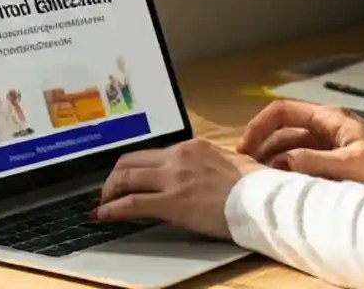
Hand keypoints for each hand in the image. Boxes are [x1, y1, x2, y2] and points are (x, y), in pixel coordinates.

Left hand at [95, 138, 263, 238]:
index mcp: (192, 147)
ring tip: (102, 205)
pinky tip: (102, 216)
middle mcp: (178, 157)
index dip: (134, 167)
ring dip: (109, 192)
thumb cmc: (254, 185)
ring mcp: (173, 178)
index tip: (127, 178)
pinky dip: (112, 209)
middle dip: (115, 177)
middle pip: (131, 161)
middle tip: (109, 191)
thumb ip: (208, 163)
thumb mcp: (228, 162)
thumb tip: (200, 172)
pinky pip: (131, 204)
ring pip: (126, 179)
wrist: (261, 200)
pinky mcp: (172, 202)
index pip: (152, 154)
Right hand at [236, 100, 363, 188]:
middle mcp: (325, 126)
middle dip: (262, 145)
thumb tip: (280, 161)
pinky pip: (303, 159)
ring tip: (259, 177)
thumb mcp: (351, 164)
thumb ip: (315, 162)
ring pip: (290, 145)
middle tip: (247, 169)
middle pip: (283, 129)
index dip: (259, 126)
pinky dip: (288, 167)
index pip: (282, 111)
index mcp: (329, 118)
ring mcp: (328, 142)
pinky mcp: (333, 158)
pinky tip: (282, 181)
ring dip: (273, 158)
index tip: (245, 147)